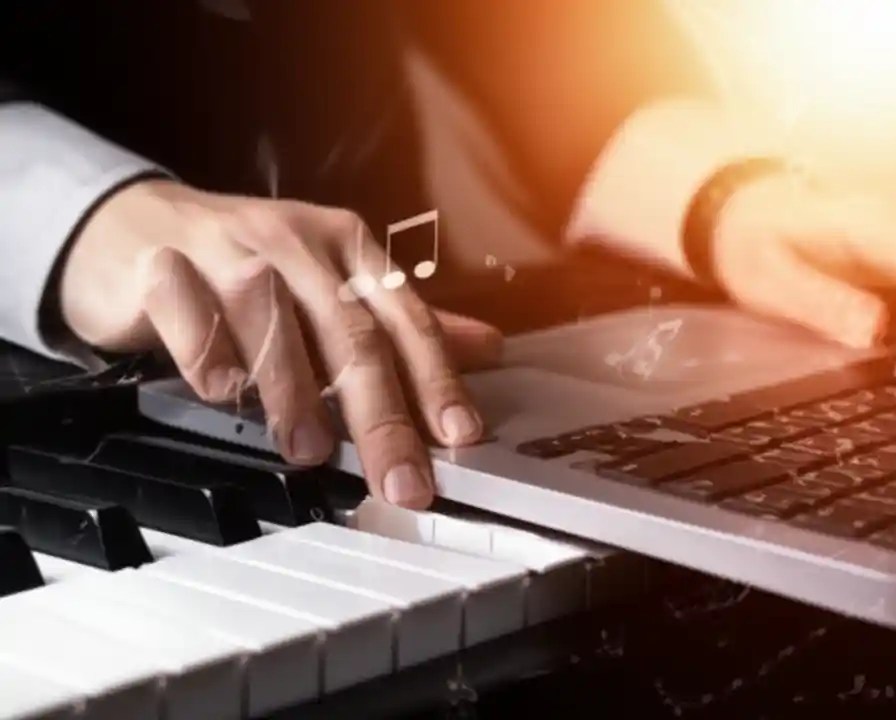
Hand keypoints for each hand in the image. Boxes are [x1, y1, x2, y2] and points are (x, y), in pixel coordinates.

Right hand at [61, 179, 502, 508]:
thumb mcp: (332, 286)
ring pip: (270, 314)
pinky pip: (187, 305)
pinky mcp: (160, 264)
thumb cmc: (246, 263)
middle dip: (381, 413)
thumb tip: (488, 348)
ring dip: (294, 388)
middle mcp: (296, 242)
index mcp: (348, 249)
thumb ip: (402, 324)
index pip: (406, 319)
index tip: (459, 436)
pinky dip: (206, 349)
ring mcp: (227, 248)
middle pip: (350, 331)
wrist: (135, 224)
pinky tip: (223, 390)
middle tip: (399, 478)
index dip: (436, 379)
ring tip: (311, 449)